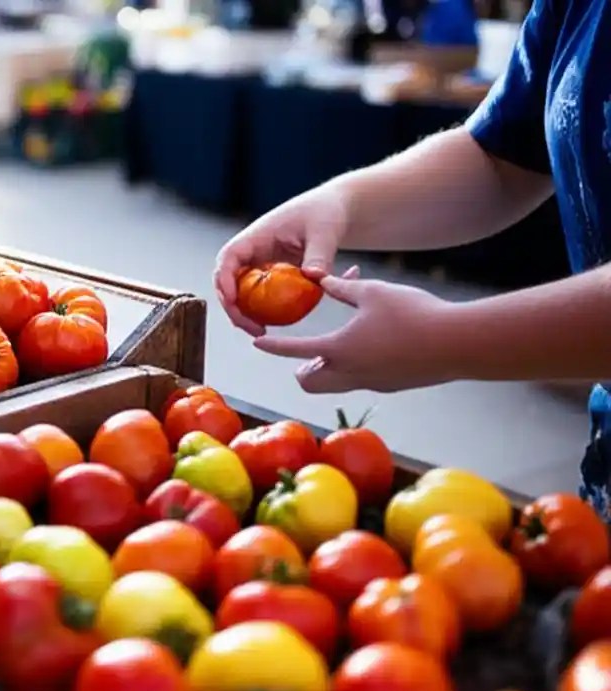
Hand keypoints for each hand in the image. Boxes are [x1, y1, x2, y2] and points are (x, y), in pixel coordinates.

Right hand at [214, 186, 348, 335]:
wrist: (333, 209)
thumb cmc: (326, 213)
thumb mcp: (324, 231)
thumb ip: (320, 254)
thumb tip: (315, 276)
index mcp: (257, 235)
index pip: (229, 256)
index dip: (224, 278)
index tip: (232, 300)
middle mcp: (253, 250)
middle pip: (227, 278)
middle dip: (231, 305)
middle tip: (250, 327)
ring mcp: (260, 263)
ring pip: (239, 290)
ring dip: (243, 312)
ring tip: (259, 331)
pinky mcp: (270, 274)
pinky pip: (257, 294)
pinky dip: (259, 310)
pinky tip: (271, 324)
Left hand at [253, 275, 458, 393]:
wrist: (458, 343)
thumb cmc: (413, 312)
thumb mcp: (372, 291)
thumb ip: (341, 288)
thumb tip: (320, 280)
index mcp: (338, 349)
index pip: (293, 350)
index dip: (272, 345)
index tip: (257, 342)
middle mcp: (350, 373)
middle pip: (308, 383)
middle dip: (300, 370)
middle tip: (305, 353)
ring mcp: (371, 383)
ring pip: (335, 386)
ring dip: (327, 371)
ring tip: (335, 349)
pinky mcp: (390, 386)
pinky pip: (360, 381)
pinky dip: (354, 368)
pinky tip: (372, 347)